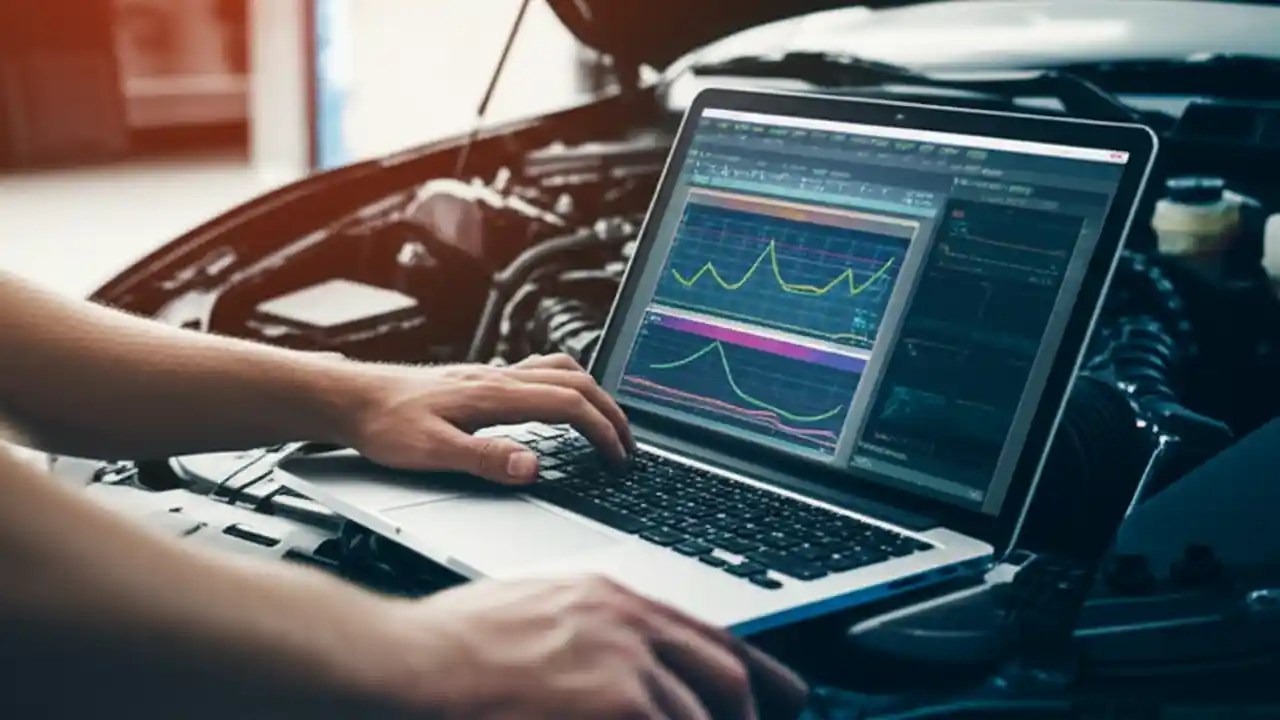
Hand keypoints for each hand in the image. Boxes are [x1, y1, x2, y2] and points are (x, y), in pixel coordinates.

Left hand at [345, 354, 633, 484]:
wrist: (349, 398)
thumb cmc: (383, 426)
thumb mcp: (431, 452)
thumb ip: (484, 458)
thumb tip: (534, 465)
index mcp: (496, 395)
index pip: (570, 404)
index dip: (602, 431)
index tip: (618, 458)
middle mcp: (499, 378)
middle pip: (576, 381)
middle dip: (610, 411)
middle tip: (626, 445)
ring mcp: (491, 375)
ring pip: (560, 370)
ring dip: (591, 394)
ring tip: (604, 423)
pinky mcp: (480, 380)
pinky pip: (538, 372)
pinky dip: (564, 386)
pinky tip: (556, 407)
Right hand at [378, 576, 808, 719]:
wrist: (404, 664)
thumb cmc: (448, 646)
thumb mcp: (533, 613)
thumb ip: (590, 635)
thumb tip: (628, 667)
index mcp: (612, 599)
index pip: (711, 635)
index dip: (757, 671)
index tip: (787, 695)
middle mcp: (630, 627)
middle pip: (727, 677)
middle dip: (748, 713)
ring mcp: (627, 668)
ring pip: (703, 716)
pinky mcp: (619, 707)